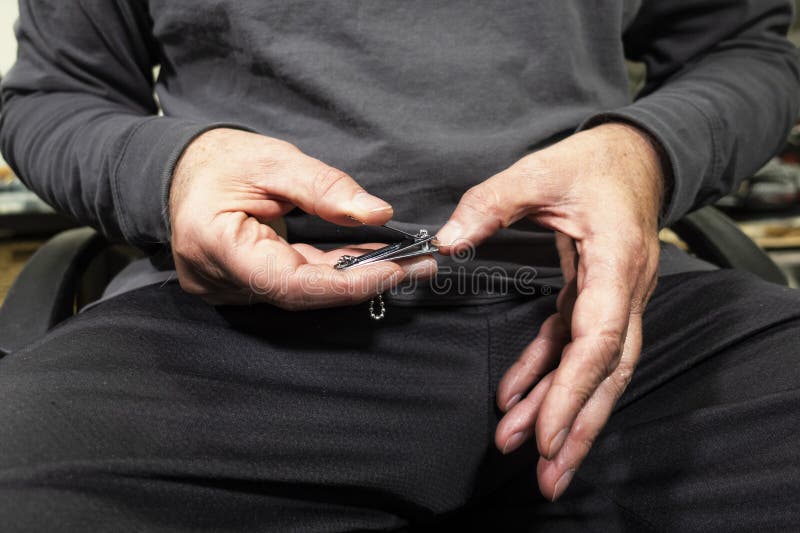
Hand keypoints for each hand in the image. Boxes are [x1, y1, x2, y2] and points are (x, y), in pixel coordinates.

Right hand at [169, 128, 435, 306]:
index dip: (346, 284)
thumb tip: (379, 213)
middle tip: (418, 264)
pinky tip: (372, 260)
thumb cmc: (222, 161)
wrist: (181, 173)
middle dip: (363, 280)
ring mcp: (229, 289)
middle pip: (302, 294)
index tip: (395, 270)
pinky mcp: (244, 288)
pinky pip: (295, 286)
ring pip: (302, 294)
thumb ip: (325, 188)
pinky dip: (332, 273)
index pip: (290, 283)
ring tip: (404, 259)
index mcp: (216, 245)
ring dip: (354, 277)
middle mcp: (219, 280)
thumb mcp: (275, 160)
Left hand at [436, 123, 663, 500]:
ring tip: (527, 450)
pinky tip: (517, 399)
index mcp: (617, 261)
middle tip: (549, 474)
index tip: (547, 432)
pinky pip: (571, 346)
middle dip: (578, 426)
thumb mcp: (537, 172)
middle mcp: (625, 291)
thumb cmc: (592, 165)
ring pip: (593, 369)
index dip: (573, 389)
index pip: (601, 338)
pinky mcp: (593, 300)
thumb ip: (490, 203)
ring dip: (562, 411)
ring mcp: (614, 299)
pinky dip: (546, 375)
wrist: (633, 157)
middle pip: (607, 372)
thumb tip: (447, 242)